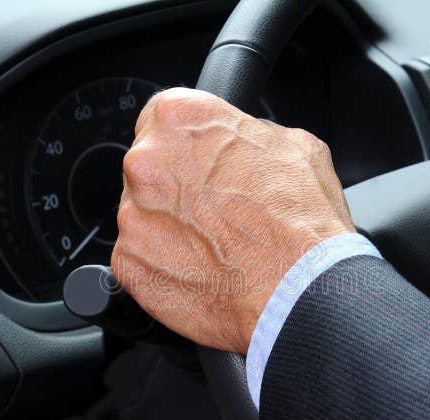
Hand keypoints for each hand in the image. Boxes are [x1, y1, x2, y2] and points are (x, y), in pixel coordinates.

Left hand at [111, 88, 354, 352]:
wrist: (299, 291)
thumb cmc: (301, 222)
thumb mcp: (295, 147)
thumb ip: (252, 134)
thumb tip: (244, 142)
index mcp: (180, 118)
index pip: (163, 120)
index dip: (188, 147)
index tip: (203, 168)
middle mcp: (146, 162)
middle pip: (148, 170)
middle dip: (175, 189)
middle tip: (215, 213)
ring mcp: (132, 216)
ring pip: (143, 217)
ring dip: (169, 229)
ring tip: (215, 248)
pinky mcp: (128, 264)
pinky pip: (139, 261)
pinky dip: (163, 268)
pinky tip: (202, 273)